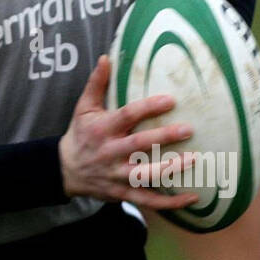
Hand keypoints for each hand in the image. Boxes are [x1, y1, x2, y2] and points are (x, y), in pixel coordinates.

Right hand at [58, 55, 200, 208]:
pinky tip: (192, 197)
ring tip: (194, 160)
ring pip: (145, 174)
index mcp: (102, 129)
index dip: (148, 108)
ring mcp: (116, 175)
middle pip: (139, 145)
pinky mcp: (122, 192)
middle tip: (189, 129)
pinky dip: (169, 202)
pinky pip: (147, 200)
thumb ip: (96, 84)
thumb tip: (107, 57)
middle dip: (163, 137)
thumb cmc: (80, 134)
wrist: (65, 170)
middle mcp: (110, 152)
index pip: (127, 116)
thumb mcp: (83, 108)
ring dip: (170, 169)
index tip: (171, 100)